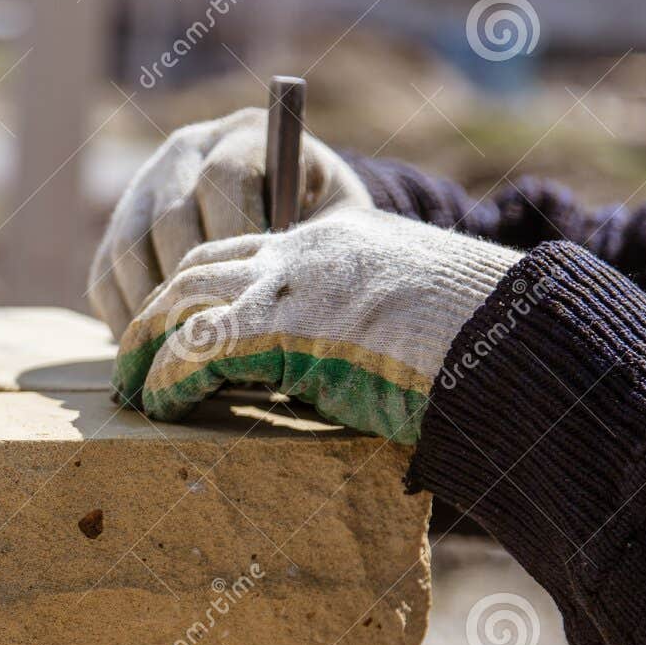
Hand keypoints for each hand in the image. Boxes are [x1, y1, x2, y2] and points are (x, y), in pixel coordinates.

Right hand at [87, 107, 371, 337]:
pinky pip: (105, 275)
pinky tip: (152, 355)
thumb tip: (286, 286)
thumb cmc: (321, 225)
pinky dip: (123, 318)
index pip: (224, 179)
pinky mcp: (117, 228)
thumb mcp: (337, 218)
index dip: (236, 238)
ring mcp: (144, 188)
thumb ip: (315, 238)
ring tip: (180, 355)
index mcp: (243, 136)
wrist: (293, 211)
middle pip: (171, 218)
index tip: (258, 292)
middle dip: (194, 286)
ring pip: (129, 249)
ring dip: (153, 308)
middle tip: (218, 340)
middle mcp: (186, 151)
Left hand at [112, 208, 520, 442]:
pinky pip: (196, 350)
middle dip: (157, 313)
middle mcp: (305, 248)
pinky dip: (169, 379)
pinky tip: (158, 406)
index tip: (179, 328)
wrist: (514, 338)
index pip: (245, 250)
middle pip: (199, 267)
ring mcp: (289, 283)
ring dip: (147, 346)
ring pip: (183, 299)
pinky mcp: (281, 327)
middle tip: (134, 360)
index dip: (202, 289)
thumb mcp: (416, 318)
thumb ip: (366, 329)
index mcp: (338, 239)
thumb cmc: (486, 341)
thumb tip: (351, 380)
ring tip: (131, 389)